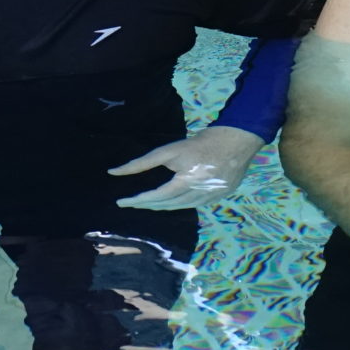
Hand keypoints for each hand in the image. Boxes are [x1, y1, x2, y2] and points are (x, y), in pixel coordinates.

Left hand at [109, 125, 265, 208]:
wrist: (236, 141)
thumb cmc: (201, 142)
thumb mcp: (169, 150)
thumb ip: (142, 163)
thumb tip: (114, 172)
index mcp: (186, 182)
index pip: (156, 197)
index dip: (138, 201)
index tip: (121, 202)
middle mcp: (199, 194)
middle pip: (168, 205)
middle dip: (147, 205)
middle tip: (131, 204)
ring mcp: (212, 198)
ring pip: (181, 208)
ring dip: (163, 207)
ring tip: (149, 204)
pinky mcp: (221, 197)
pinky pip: (196, 206)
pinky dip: (181, 205)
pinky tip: (174, 202)